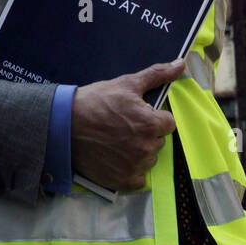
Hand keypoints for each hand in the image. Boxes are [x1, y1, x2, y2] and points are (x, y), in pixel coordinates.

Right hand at [70, 59, 185, 191]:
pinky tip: (117, 157)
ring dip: (139, 151)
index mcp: (151, 124)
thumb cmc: (96, 101)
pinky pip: (138, 179)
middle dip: (146, 133)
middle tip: (124, 125)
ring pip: (149, 159)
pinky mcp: (121, 181)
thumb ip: (157, 74)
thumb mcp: (127, 83)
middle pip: (158, 141)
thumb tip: (181, 64)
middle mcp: (146, 148)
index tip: (136, 114)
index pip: (168, 123)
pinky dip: (131, 170)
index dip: (153, 117)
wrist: (64, 124)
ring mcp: (134, 166)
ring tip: (117, 140)